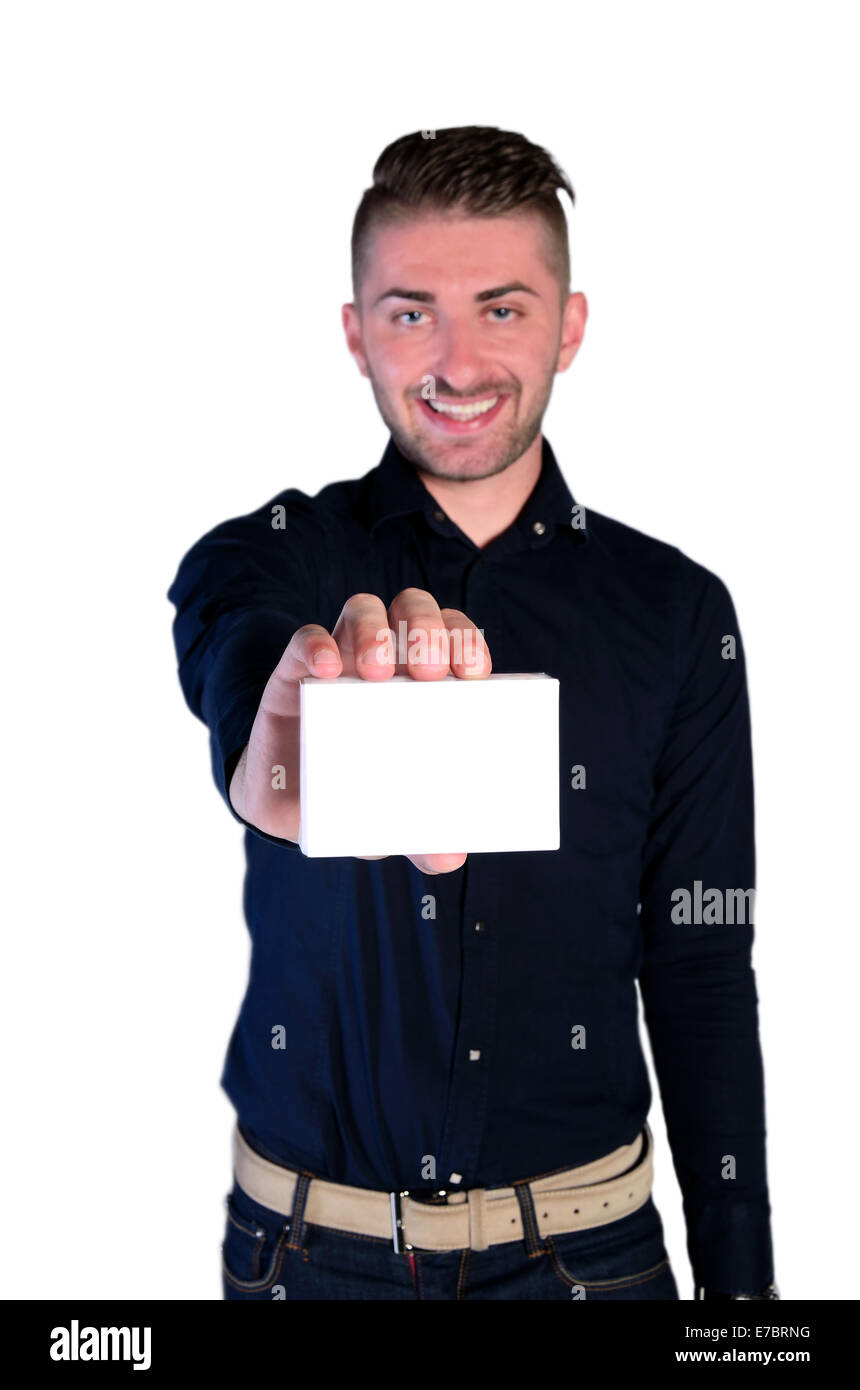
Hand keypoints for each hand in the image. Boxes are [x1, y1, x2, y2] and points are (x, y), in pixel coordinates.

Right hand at [228, 587, 490, 872]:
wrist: (286, 805)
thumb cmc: (354, 794)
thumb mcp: (391, 819)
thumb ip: (423, 836)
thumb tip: (450, 857)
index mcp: (422, 683)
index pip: (455, 638)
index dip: (468, 641)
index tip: (475, 672)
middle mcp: (386, 659)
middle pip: (414, 610)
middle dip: (428, 629)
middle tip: (429, 672)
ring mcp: (340, 658)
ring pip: (364, 609)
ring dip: (376, 629)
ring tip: (377, 671)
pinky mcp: (294, 670)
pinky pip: (306, 638)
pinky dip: (319, 644)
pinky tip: (327, 669)